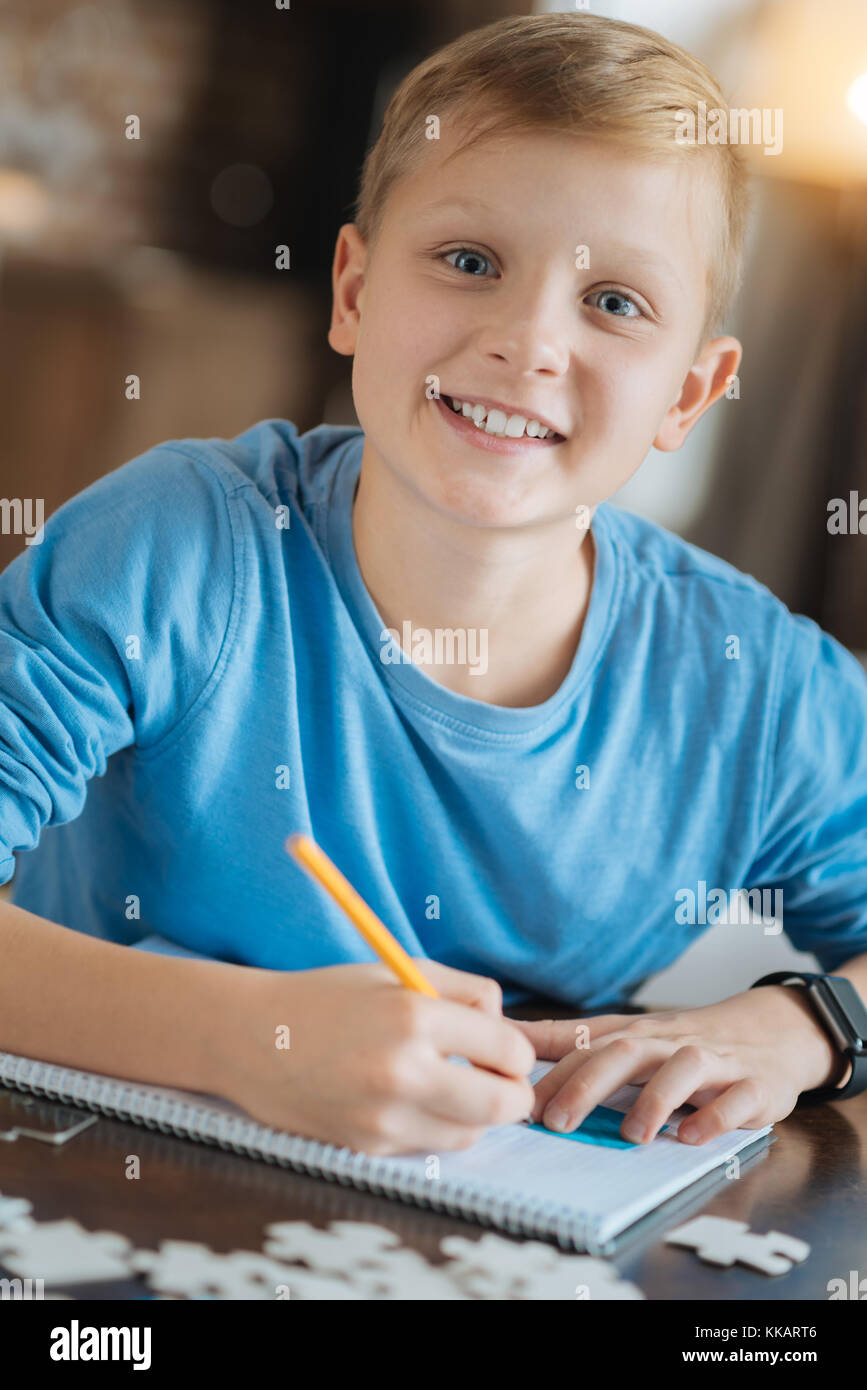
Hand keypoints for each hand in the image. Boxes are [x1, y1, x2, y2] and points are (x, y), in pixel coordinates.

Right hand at [220, 959, 535, 1154]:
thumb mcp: (400, 972)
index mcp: (414, 1016)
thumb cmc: (330, 998)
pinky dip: (435, 1127)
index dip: (516, 1052)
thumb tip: (508, 1027)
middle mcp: (403, 1070)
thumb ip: (465, 992)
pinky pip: (430, 1147)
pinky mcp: (367, 1147)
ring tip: (448, 1084)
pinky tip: (411, 1100)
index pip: (508, 1049)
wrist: (253, 1038)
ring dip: (474, 1114)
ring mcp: (384, 1116)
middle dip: (513, 1094)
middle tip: (499, 1080)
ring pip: (472, 1133)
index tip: (505, 1050)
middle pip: (503, 1105)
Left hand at [513, 987, 845, 1145]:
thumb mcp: (625, 1035)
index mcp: (635, 1034)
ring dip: (655, 1098)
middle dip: (587, 1085)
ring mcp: (714, 1062)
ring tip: (631, 1134)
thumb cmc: (681, 1043)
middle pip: (625, 1051)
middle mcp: (669, 1043)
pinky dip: (716, 1116)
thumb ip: (566, 1039)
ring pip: (683, 1067)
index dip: (552, 1073)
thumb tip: (502, 1035)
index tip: (520, 1104)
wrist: (769, 1032)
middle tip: (557, 1122)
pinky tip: (693, 1136)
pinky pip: (738, 1097)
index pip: (587, 1046)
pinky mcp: (754, 1085)